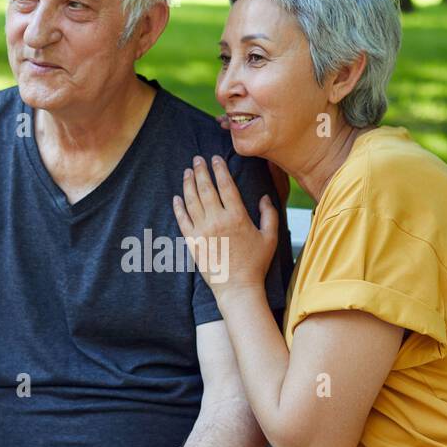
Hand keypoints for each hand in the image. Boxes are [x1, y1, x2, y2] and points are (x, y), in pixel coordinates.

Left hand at [173, 154, 278, 293]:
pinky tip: (176, 197)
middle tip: (197, 159)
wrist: (237, 287)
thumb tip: (264, 197)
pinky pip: (182, 221)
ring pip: (191, 201)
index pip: (226, 185)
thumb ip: (269, 214)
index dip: (220, 169)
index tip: (215, 158)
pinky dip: (178, 208)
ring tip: (187, 172)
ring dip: (188, 184)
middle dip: (201, 171)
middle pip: (206, 189)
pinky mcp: (192, 243)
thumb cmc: (256, 264)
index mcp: (237, 216)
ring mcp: (202, 231)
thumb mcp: (270, 237)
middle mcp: (218, 220)